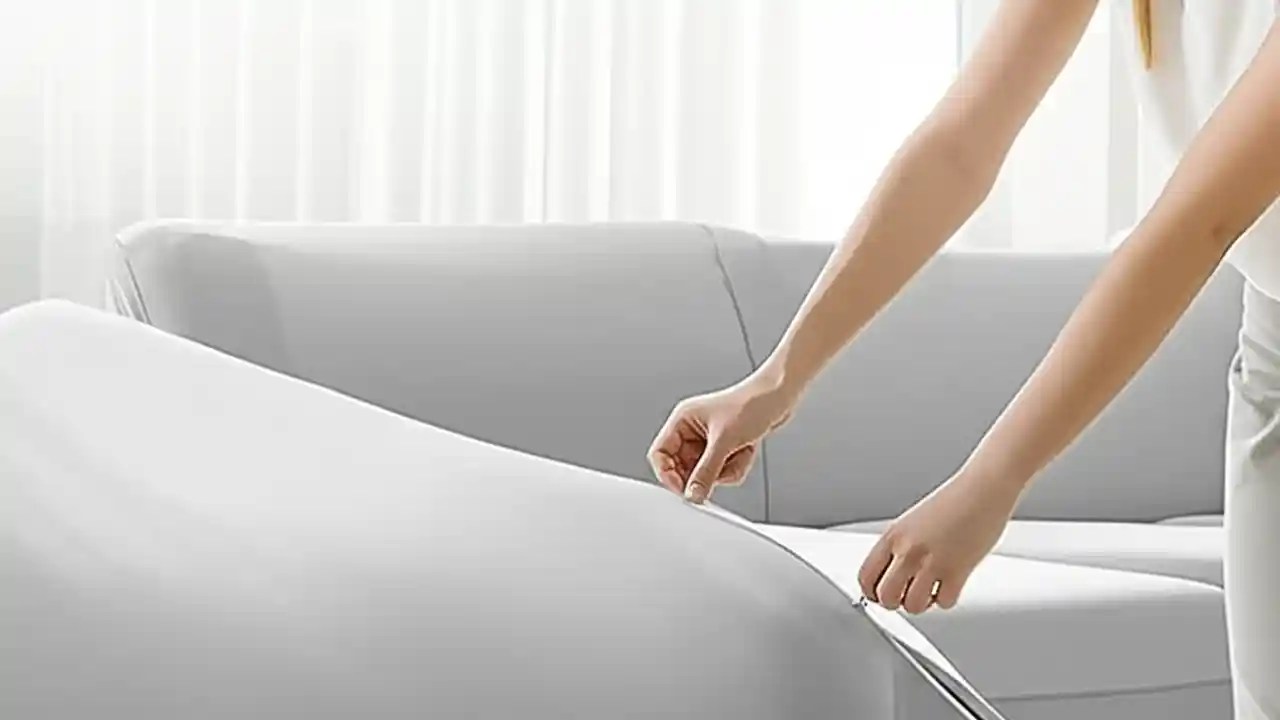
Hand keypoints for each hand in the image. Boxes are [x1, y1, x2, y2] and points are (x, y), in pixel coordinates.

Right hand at [647, 372, 796, 503]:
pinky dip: (735, 467)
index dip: (668, 475)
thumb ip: (707, 471)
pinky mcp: (725, 448)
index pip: (660, 454)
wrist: (781, 396)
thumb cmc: (752, 403)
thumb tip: (693, 494)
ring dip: (725, 470)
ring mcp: (708, 441)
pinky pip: (722, 471)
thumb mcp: (725, 440)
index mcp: (682, 420)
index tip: (683, 490)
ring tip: (739, 453)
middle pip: (682, 468)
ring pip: (705, 473)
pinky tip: (746, 451)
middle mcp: (692, 431)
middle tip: (716, 476)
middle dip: (703, 474)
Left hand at [857, 471, 1020, 613]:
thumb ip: (900, 547)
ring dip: (922, 604)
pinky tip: (949, 585)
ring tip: (930, 590)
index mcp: (893, 535)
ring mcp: (931, 562)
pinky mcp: (957, 571)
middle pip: (885, 597)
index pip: (866, 576)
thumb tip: (892, 575)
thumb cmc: (953, 502)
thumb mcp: (912, 522)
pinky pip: (943, 603)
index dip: (872, 592)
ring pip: (913, 606)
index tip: (880, 595)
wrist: (982, 490)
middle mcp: (908, 550)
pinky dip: (946, 599)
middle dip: (895, 602)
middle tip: (906, 596)